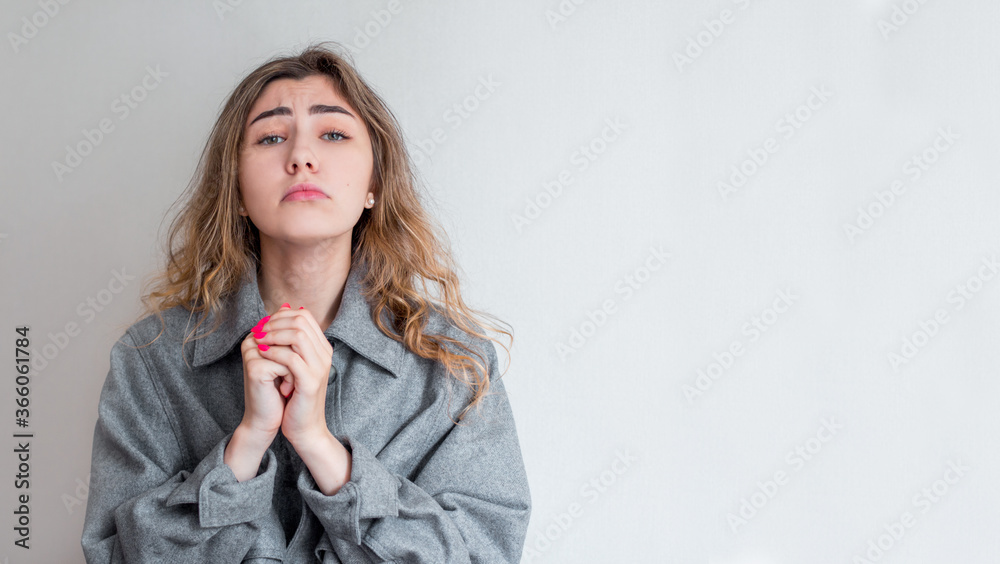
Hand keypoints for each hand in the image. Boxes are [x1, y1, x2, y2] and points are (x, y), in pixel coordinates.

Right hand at [224, 309, 294, 479]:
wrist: (270, 419)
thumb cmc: (282, 389)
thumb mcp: (292, 358)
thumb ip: (295, 334)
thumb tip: (300, 306)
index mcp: (259, 335)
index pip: (289, 322)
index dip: (303, 342)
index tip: (301, 363)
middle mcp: (252, 340)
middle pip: (291, 333)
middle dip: (302, 355)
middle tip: (297, 376)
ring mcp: (251, 352)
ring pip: (290, 348)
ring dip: (298, 369)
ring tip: (291, 384)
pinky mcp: (254, 367)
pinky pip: (285, 363)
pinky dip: (291, 378)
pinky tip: (284, 391)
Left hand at [252, 304, 334, 448]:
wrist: (304, 428)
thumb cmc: (295, 397)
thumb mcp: (292, 366)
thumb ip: (289, 343)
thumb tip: (281, 312)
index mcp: (322, 348)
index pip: (304, 316)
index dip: (281, 315)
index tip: (264, 324)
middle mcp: (325, 355)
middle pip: (301, 321)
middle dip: (275, 322)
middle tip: (258, 331)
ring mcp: (319, 367)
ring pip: (298, 335)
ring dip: (273, 335)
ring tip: (259, 341)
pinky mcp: (310, 382)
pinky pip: (291, 358)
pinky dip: (274, 353)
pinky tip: (262, 356)